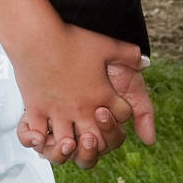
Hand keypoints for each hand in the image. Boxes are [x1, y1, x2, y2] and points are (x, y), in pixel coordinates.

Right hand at [12, 23, 144, 161]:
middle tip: (93, 133)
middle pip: (98, 141)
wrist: (36, 36)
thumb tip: (146, 62)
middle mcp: (82, 109)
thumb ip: (128, 54)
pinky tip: (42, 136)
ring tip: (68, 141)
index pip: (123, 115)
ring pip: (68, 146)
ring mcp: (58, 112)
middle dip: (99, 142)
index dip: (122, 114)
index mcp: (102, 95)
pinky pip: (39, 136)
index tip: (113, 106)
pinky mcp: (36, 109)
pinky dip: (40, 140)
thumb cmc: (69, 37)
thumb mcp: (105, 44)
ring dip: (71, 147)